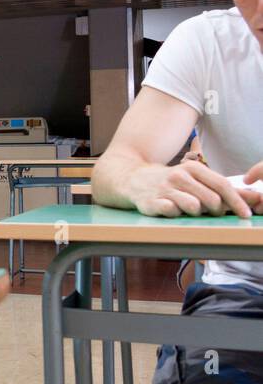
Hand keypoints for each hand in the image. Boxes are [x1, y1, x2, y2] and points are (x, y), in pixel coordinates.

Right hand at [128, 159, 262, 217]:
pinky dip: (175, 214)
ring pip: (193, 207)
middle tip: (211, 213)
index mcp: (193, 168)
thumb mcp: (198, 180)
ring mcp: (164, 189)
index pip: (222, 185)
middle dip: (216, 211)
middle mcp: (179, 176)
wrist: (132, 179)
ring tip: (189, 210)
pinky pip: (171, 211)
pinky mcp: (150, 201)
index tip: (246, 215)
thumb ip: (227, 190)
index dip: (237, 202)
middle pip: (211, 199)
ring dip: (196, 214)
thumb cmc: (172, 182)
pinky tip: (171, 210)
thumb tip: (257, 198)